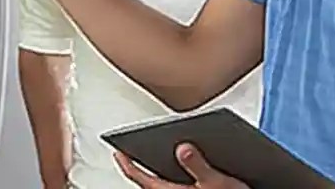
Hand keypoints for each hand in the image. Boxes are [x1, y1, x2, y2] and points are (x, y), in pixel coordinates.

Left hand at [114, 144, 249, 188]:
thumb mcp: (217, 183)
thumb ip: (199, 166)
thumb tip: (182, 148)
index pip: (140, 177)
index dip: (127, 163)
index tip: (117, 150)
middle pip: (151, 179)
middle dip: (145, 163)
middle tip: (136, 148)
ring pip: (165, 183)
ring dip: (161, 168)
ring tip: (161, 150)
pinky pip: (178, 185)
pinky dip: (176, 174)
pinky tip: (183, 162)